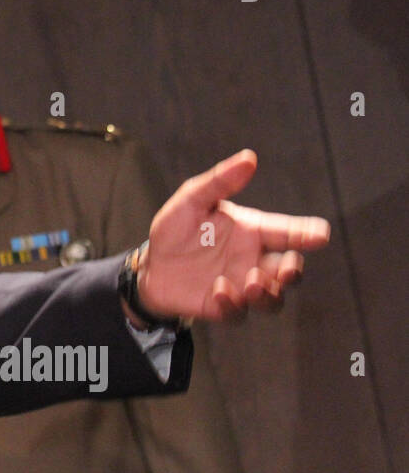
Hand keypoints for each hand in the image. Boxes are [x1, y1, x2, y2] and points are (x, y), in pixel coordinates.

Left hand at [138, 149, 330, 321]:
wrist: (151, 265)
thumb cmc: (176, 230)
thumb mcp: (191, 200)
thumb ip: (219, 182)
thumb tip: (249, 158)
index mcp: (253, 232)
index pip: (287, 233)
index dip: (307, 233)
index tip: (321, 234)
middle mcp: (254, 260)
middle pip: (289, 271)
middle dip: (293, 271)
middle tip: (285, 268)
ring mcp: (241, 286)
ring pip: (272, 298)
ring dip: (267, 292)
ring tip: (250, 281)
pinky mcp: (224, 307)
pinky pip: (239, 313)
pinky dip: (233, 304)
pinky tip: (218, 290)